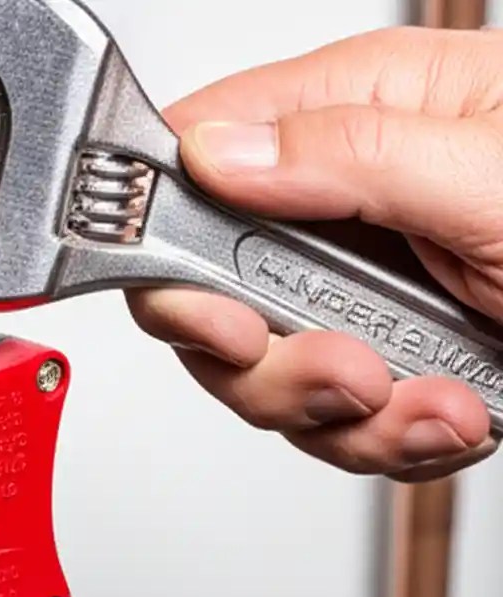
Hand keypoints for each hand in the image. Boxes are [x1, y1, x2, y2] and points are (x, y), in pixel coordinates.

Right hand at [131, 26, 502, 480]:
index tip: (209, 313)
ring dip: (340, 413)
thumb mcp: (495, 173)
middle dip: (267, 361)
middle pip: (211, 290)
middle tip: (341, 369)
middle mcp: (346, 197)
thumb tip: (220, 152)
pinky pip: (334, 418)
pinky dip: (386, 440)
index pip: (197, 158)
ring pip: (265, 372)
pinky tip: (449, 414)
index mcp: (356, 112)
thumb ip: (349, 156)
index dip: (171, 242)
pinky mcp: (392, 347)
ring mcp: (365, 281)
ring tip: (425, 399)